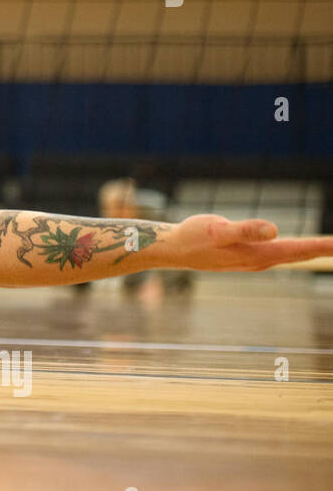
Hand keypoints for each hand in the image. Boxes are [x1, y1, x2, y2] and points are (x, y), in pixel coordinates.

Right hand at [164, 215, 332, 271]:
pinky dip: (294, 249)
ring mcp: (252, 260)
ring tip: (328, 246)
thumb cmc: (192, 237)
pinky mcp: (245, 256)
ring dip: (310, 251)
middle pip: (299, 255)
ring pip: (290, 255)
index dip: (322, 246)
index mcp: (257, 254)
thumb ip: (245, 230)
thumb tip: (275, 230)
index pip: (298, 249)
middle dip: (322, 250)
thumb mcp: (217, 229)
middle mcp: (259, 261)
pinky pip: (279, 254)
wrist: (172, 250)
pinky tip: (296, 247)